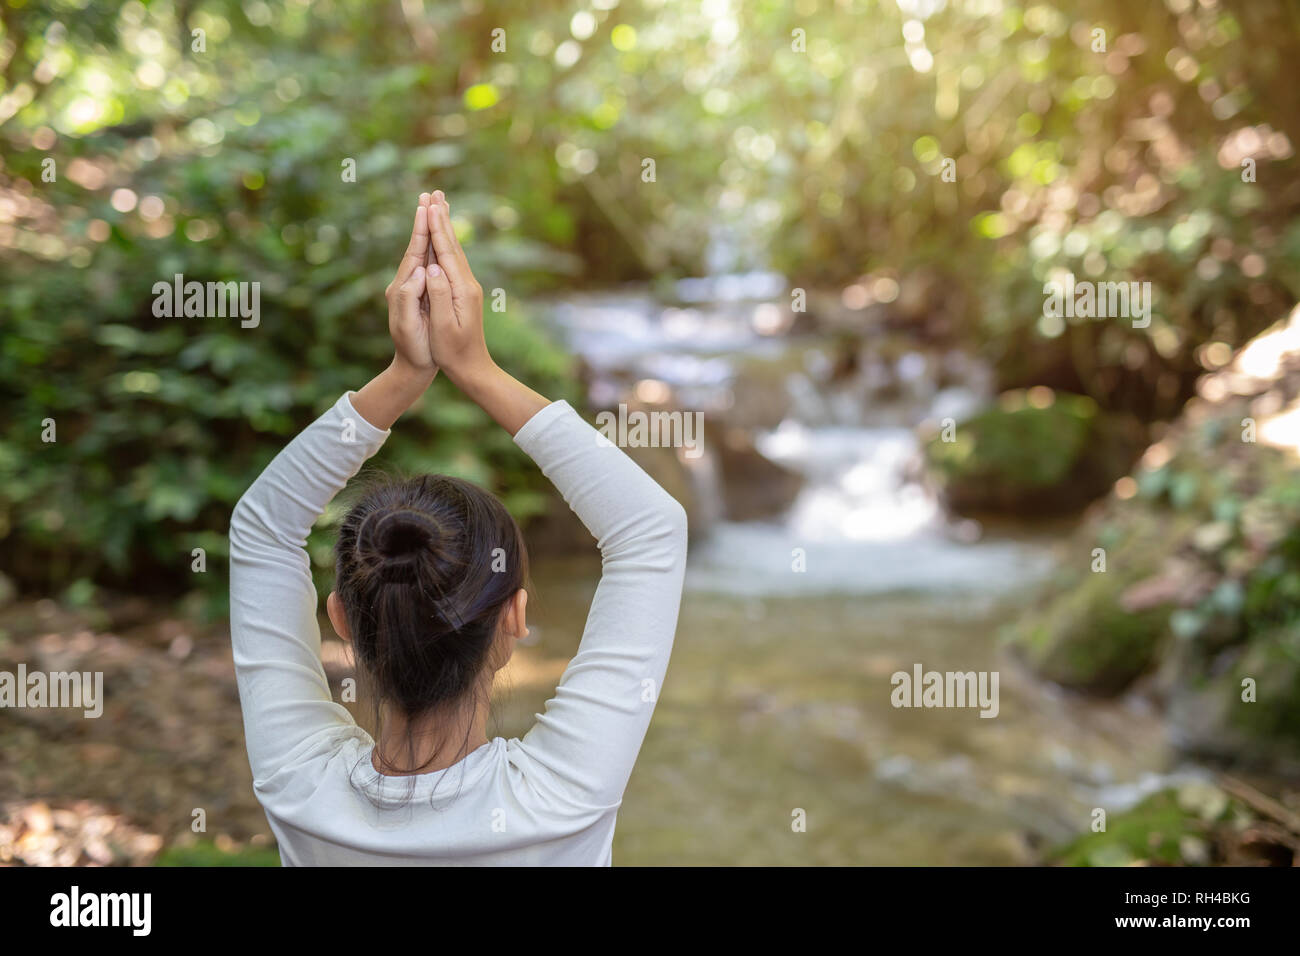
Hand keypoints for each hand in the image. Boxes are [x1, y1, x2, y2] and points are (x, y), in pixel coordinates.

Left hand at [384, 196, 438, 381]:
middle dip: (425, 220)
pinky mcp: (425, 294)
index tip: (427, 205)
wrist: (413, 368)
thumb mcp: (407, 325)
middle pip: (418, 245)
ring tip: (437, 207)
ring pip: (426, 251)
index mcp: (403, 287)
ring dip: (431, 229)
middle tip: (431, 193)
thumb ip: (407, 296)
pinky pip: (432, 264)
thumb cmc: (414, 349)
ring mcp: (416, 287)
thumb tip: (419, 270)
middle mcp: (407, 283)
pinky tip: (442, 238)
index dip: (421, 228)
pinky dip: (437, 246)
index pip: (414, 252)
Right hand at [423, 190, 492, 385]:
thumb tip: (432, 267)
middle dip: (442, 218)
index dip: (436, 227)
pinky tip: (445, 238)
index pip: (446, 252)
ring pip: (454, 251)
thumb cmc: (452, 352)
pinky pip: (453, 261)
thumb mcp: (443, 326)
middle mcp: (467, 284)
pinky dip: (447, 244)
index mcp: (461, 290)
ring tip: (440, 206)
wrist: (472, 368)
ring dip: (446, 227)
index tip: (429, 205)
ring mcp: (467, 288)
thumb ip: (438, 295)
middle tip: (435, 193)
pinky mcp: (463, 293)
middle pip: (452, 244)